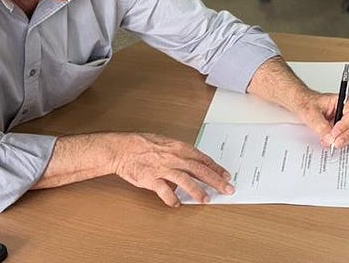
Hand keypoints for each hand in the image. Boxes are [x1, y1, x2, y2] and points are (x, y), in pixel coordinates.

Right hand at [113, 133, 233, 206]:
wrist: (121, 149)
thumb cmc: (142, 144)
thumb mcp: (166, 142)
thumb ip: (180, 153)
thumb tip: (192, 164)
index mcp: (179, 147)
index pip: (203, 159)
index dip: (217, 168)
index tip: (226, 176)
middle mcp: (173, 158)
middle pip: (200, 170)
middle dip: (216, 180)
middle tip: (227, 189)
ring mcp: (162, 169)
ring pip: (185, 181)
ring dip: (197, 191)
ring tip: (206, 200)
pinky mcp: (151, 179)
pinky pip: (164, 192)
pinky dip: (172, 199)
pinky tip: (177, 204)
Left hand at [290, 92, 348, 149]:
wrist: (302, 106)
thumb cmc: (307, 103)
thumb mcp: (311, 113)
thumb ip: (321, 126)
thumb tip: (330, 138)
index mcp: (343, 102)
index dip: (345, 125)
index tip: (334, 132)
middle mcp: (347, 111)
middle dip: (347, 136)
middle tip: (335, 142)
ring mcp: (346, 121)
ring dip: (343, 140)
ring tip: (330, 143)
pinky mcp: (342, 130)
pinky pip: (346, 138)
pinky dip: (339, 142)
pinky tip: (329, 142)